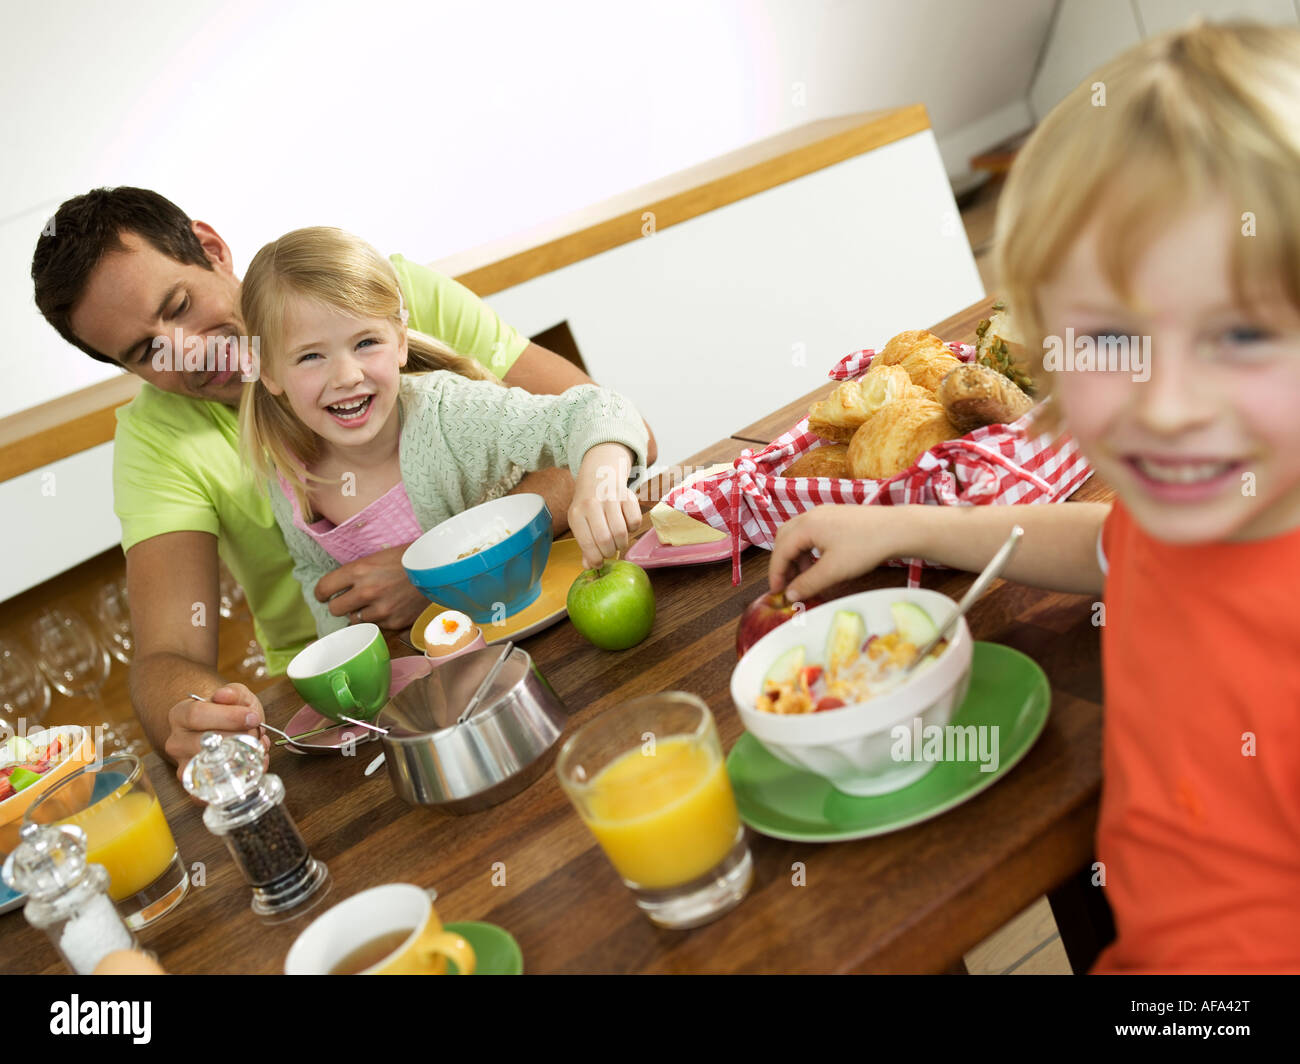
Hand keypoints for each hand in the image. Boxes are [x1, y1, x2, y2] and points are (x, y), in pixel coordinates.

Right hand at [165, 683, 269, 781]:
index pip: (197, 715)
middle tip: (256, 734)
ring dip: (242, 758)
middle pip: (207, 742)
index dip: (228, 717)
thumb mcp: (235, 696)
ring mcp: (184, 766)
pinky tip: (252, 767)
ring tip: (256, 747)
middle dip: (240, 738)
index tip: (252, 717)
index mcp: (181, 715)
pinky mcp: (195, 787)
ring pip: (212, 767)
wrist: (220, 731)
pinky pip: (213, 791)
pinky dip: (238, 780)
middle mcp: (177, 742)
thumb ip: (233, 693)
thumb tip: (224, 695)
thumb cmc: (228, 713)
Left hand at [315, 544, 427, 628]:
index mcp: (359, 570)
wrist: (437, 568)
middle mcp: (367, 591)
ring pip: (354, 621)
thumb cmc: (406, 559)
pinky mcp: (394, 623)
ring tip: (372, 604)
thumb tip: (337, 589)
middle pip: (335, 608)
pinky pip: (375, 628)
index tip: (324, 595)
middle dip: (339, 605)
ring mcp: (381, 610)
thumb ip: (355, 573)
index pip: (324, 588)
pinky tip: (387, 610)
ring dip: (360, 614)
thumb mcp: (376, 558)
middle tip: (348, 600)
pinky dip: (377, 621)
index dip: (321, 593)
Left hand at [570, 443, 642, 569]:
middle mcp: (592, 505)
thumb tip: (590, 566)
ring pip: (621, 532)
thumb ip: (585, 545)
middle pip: (605, 540)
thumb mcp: (580, 522)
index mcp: (576, 514)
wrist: (599, 476)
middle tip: (610, 552)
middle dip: (609, 552)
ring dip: (621, 543)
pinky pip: (635, 521)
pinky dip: (632, 529)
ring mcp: (610, 499)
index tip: (599, 563)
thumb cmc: (588, 506)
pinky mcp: (627, 496)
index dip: (595, 558)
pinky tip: (625, 525)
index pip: (587, 543)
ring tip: (618, 542)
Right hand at [769, 506, 909, 602]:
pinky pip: (812, 532)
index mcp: (806, 525)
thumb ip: (808, 584)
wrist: (898, 529)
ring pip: (798, 535)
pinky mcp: (836, 516)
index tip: (778, 592)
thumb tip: (790, 595)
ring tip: (805, 577)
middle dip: (783, 562)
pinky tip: (820, 563)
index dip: (776, 573)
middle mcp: (811, 515)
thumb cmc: (865, 547)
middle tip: (788, 584)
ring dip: (796, 556)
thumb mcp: (833, 571)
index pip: (780, 550)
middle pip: (784, 538)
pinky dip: (809, 549)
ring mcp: (824, 513)